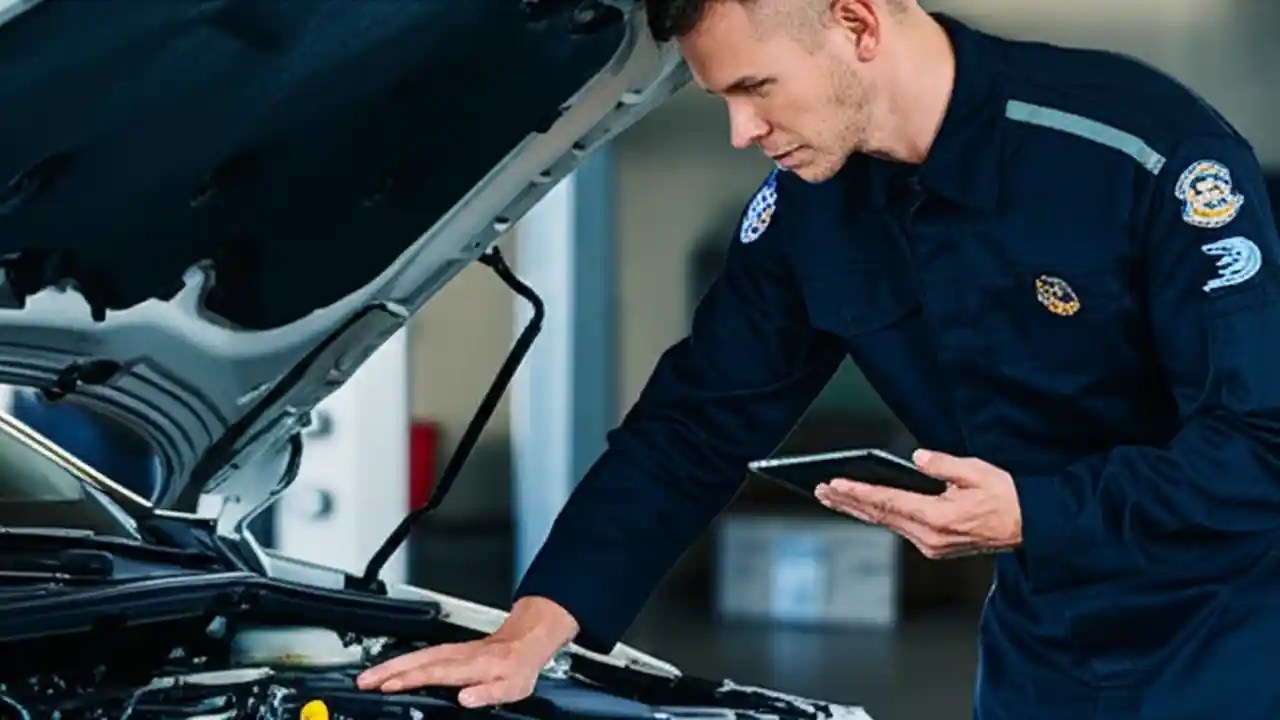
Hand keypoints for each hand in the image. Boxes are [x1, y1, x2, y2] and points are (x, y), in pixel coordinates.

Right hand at [356, 596, 578, 707]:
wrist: (524, 642)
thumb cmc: (517, 667)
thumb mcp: (512, 688)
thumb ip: (488, 693)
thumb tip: (464, 698)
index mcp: (470, 666)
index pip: (433, 672)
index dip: (410, 679)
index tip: (388, 686)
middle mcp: (456, 656)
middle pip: (416, 661)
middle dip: (387, 670)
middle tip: (363, 681)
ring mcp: (450, 652)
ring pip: (414, 656)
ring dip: (389, 665)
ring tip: (367, 677)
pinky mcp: (447, 652)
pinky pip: (419, 655)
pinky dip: (400, 662)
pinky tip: (388, 670)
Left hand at [814, 449, 1021, 558]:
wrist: (1031, 527)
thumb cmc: (1007, 497)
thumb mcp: (978, 471)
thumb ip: (944, 464)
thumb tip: (917, 457)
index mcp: (939, 518)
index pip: (889, 502)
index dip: (858, 493)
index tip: (833, 485)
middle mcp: (930, 537)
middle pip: (880, 516)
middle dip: (847, 502)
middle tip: (819, 490)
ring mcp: (931, 545)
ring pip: (885, 524)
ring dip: (857, 510)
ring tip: (831, 497)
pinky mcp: (934, 546)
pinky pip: (897, 528)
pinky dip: (876, 516)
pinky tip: (861, 507)